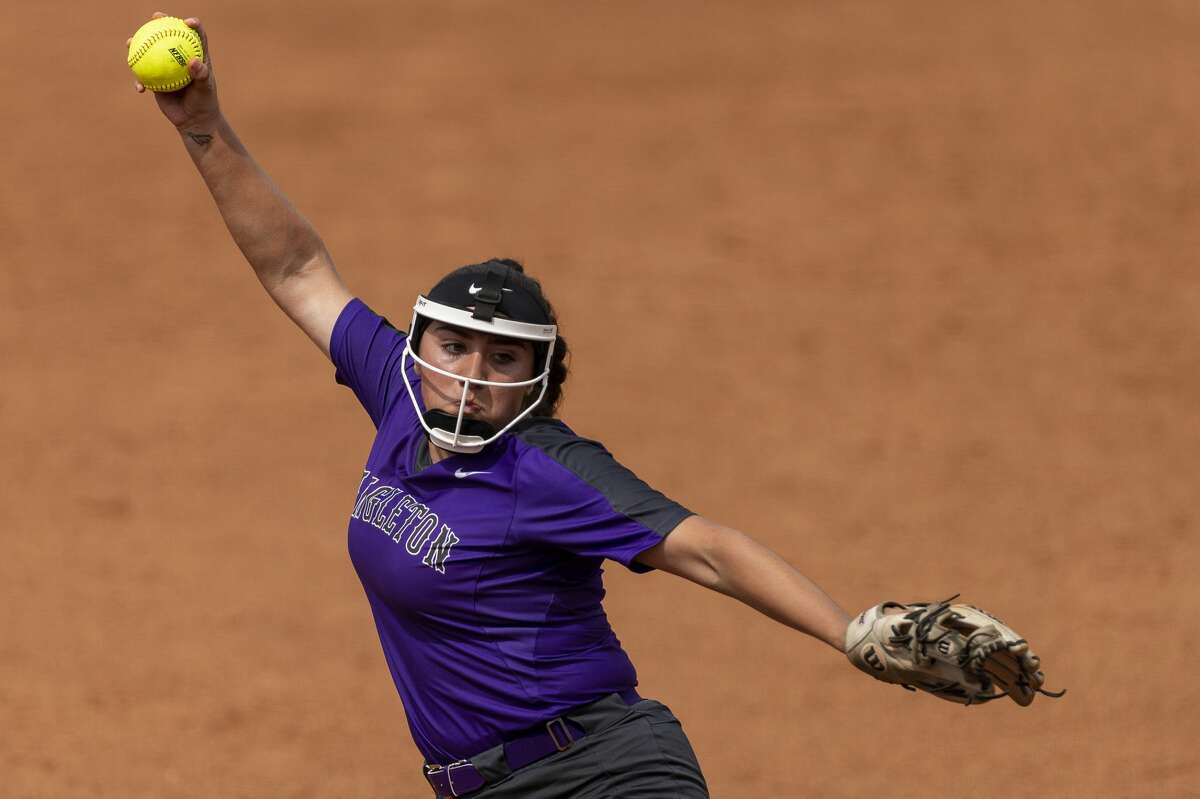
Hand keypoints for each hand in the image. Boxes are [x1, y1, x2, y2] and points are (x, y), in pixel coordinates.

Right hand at [129, 12, 219, 129]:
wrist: (194, 120)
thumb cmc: (204, 103)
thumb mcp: (205, 90)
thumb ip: (201, 76)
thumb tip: (193, 61)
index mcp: (195, 57)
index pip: (196, 36)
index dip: (193, 25)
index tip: (187, 22)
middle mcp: (179, 59)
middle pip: (168, 36)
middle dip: (160, 23)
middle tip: (154, 18)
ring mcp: (166, 68)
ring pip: (149, 52)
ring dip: (138, 44)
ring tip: (130, 43)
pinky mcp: (155, 80)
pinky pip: (143, 76)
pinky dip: (139, 81)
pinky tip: (140, 88)